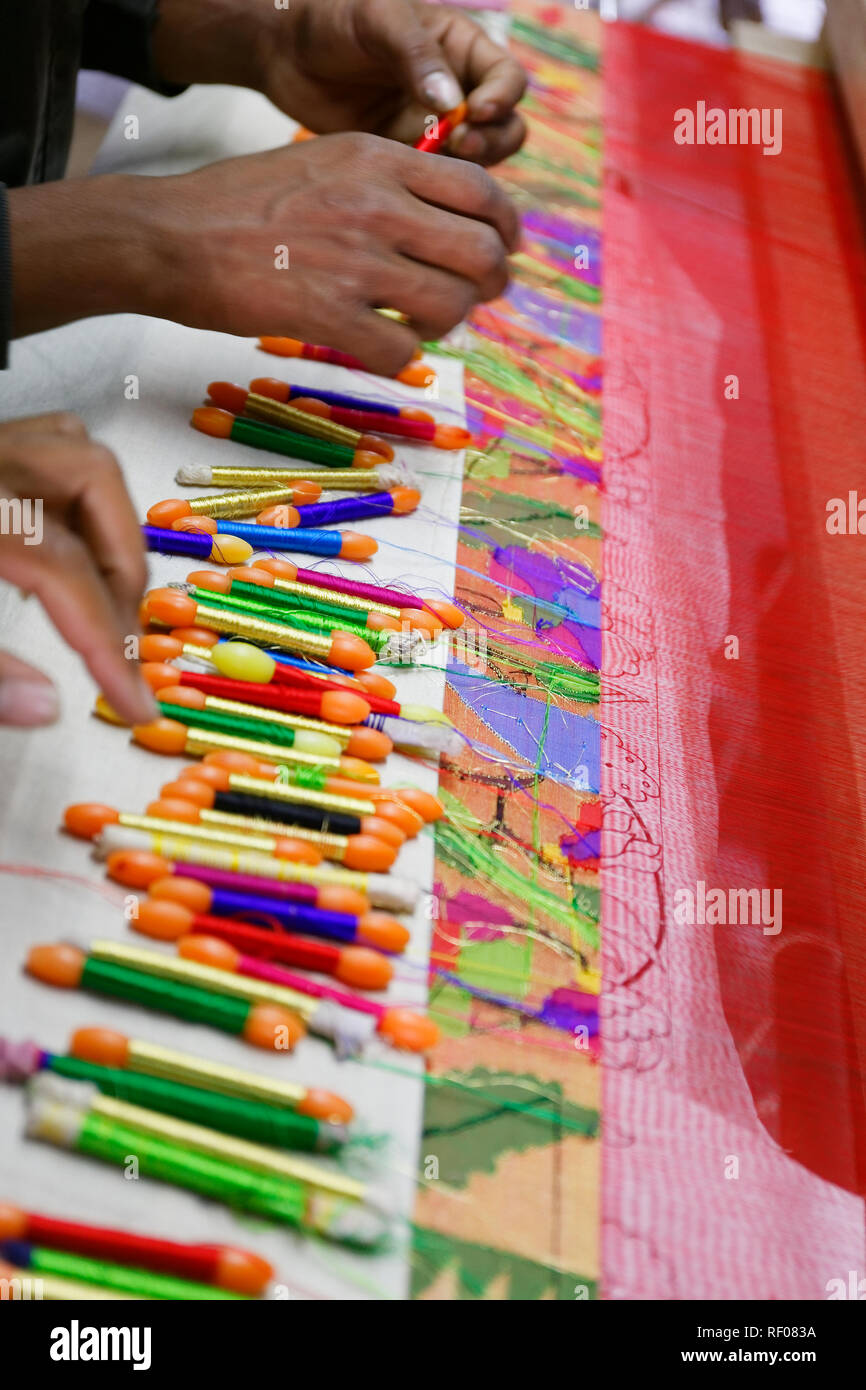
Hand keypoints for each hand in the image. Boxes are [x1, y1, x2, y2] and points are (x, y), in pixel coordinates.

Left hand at [0, 412, 155, 726]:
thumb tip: (44, 705)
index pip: (63, 568)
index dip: (109, 641)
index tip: (132, 699)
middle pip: (91, 484)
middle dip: (121, 571)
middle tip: (121, 641)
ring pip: (78, 455)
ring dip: (109, 526)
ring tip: (106, 594)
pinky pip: (48, 447)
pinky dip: (77, 496)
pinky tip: (72, 545)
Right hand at [138, 134, 518, 372]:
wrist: (170, 236)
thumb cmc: (241, 205)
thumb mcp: (324, 164)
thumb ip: (387, 183)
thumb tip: (444, 221)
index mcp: (378, 160)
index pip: (480, 191)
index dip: (505, 229)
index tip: (502, 252)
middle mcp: (377, 204)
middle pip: (481, 253)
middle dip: (489, 285)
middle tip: (474, 299)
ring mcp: (355, 261)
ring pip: (450, 305)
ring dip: (445, 325)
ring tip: (418, 324)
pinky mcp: (329, 314)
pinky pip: (403, 351)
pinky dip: (401, 359)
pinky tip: (378, 348)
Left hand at [153, 0, 526, 165]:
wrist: (286, 51)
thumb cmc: (333, 18)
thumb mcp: (378, 20)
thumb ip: (417, 54)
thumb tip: (453, 103)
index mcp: (462, 49)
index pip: (507, 80)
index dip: (502, 99)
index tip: (476, 112)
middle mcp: (457, 91)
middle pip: (505, 129)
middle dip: (490, 141)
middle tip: (457, 144)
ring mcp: (434, 129)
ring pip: (475, 162)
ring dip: (464, 169)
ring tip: (430, 159)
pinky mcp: (408, 158)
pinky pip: (435, 181)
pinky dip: (433, 188)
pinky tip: (411, 183)